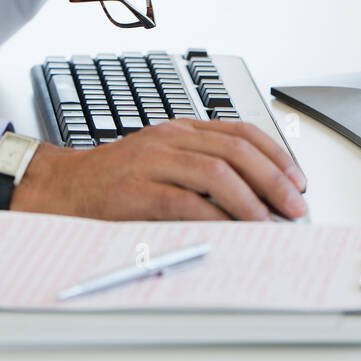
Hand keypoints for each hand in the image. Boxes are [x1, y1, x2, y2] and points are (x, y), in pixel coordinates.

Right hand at [9, 120, 307, 220]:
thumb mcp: (162, 160)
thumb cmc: (115, 179)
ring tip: (268, 222)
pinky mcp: (136, 191)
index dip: (275, 155)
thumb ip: (200, 169)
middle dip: (273, 179)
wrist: (63, 186)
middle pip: (235, 150)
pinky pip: (185, 201)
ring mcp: (152, 162)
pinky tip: (230, 230)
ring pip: (215, 172)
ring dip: (250, 199)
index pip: (240, 131)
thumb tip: (254, 196)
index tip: (297, 180)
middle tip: (293, 205)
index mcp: (180, 129)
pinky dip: (214, 217)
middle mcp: (170, 139)